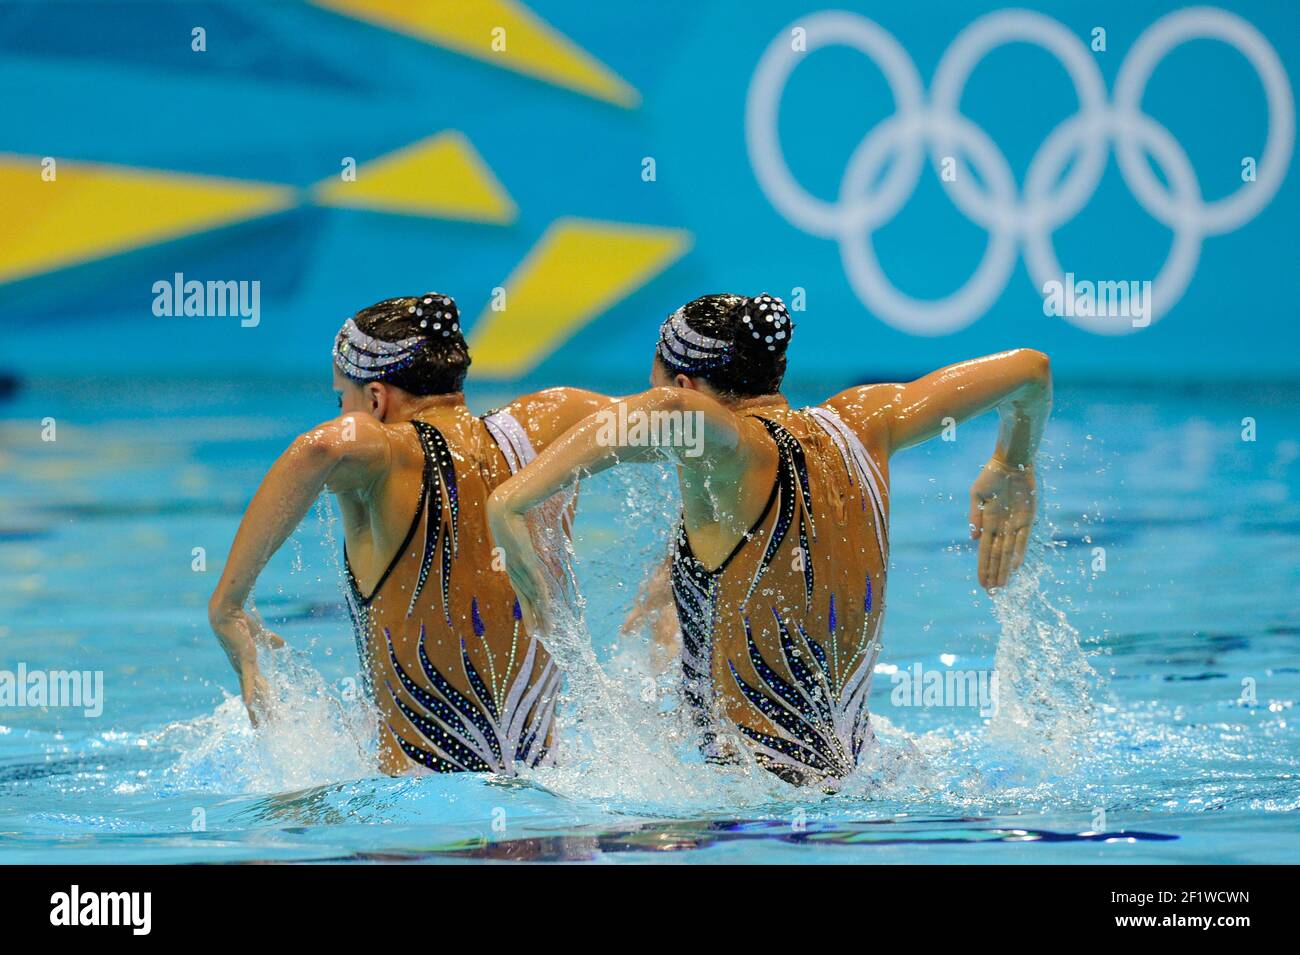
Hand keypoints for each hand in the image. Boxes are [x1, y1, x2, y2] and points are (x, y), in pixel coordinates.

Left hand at [208, 602, 284, 725]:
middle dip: (259, 713)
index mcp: (248, 667)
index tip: (262, 717)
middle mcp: (243, 671)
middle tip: (262, 730)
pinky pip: (248, 679)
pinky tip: (247, 704)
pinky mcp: (244, 660)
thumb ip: (271, 641)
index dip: (259, 703)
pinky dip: (248, 691)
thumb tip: (282, 644)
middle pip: (254, 697)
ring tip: (261, 724)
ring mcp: (243, 667)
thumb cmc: (241, 623)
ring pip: (253, 692)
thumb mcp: (260, 635)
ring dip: (258, 708)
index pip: (256, 689)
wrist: (227, 614)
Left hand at [486, 493, 554, 634]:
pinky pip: (535, 580)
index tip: (531, 622)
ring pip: (532, 594)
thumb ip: (526, 540)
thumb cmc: (511, 517)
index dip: (527, 607)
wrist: (504, 507)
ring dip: (540, 613)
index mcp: (511, 565)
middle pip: (526, 598)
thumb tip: (531, 539)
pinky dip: (541, 594)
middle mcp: (514, 570)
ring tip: (546, 630)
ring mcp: (519, 565)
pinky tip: (546, 606)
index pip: (521, 591)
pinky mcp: (525, 558)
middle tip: (538, 635)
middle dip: (532, 617)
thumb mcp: (518, 533)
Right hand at [969, 458, 1036, 589]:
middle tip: (992, 594)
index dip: (983, 568)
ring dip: (1006, 569)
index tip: (981, 584)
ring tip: (1003, 586)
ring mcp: (1015, 524)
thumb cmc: (991, 476)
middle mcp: (1001, 527)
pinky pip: (1024, 539)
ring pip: (1009, 552)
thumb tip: (973, 537)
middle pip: (997, 556)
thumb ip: (974, 516)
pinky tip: (1017, 567)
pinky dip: (1020, 553)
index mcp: (987, 523)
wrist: (1011, 461)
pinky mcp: (1028, 518)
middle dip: (994, 575)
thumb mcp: (977, 494)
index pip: (985, 551)